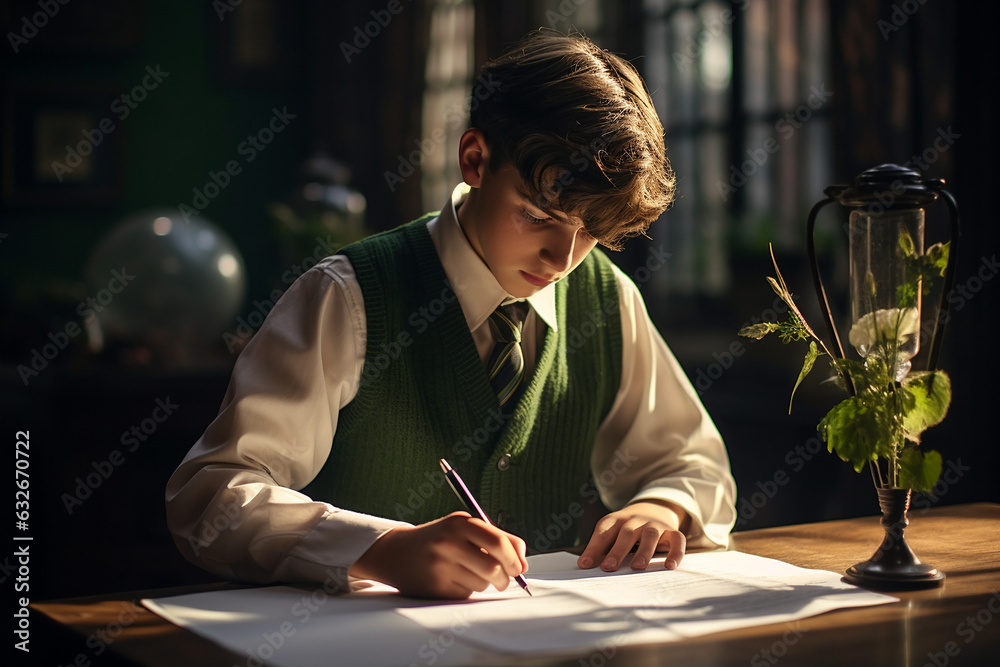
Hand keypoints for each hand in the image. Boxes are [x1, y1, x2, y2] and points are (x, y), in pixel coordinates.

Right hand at [348, 511, 527, 598]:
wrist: (395, 552)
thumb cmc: (439, 538)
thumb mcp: (463, 528)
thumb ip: (495, 538)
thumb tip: (523, 561)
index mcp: (459, 523)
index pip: (498, 541)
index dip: (514, 557)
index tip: (519, 567)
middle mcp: (448, 542)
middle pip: (494, 567)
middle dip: (506, 577)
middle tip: (506, 580)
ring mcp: (440, 566)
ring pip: (482, 583)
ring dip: (485, 583)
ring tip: (470, 573)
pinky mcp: (435, 587)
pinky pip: (466, 593)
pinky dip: (467, 589)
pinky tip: (453, 580)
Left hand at [577, 500, 689, 571]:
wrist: (653, 509)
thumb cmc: (626, 529)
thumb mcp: (611, 532)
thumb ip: (598, 547)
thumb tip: (583, 565)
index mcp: (616, 520)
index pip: (603, 531)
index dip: (593, 548)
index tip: (585, 565)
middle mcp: (636, 521)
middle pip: (626, 533)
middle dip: (617, 551)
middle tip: (608, 567)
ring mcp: (655, 525)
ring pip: (650, 535)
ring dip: (644, 551)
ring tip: (637, 567)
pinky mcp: (672, 532)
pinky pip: (677, 540)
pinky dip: (676, 552)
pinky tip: (670, 566)